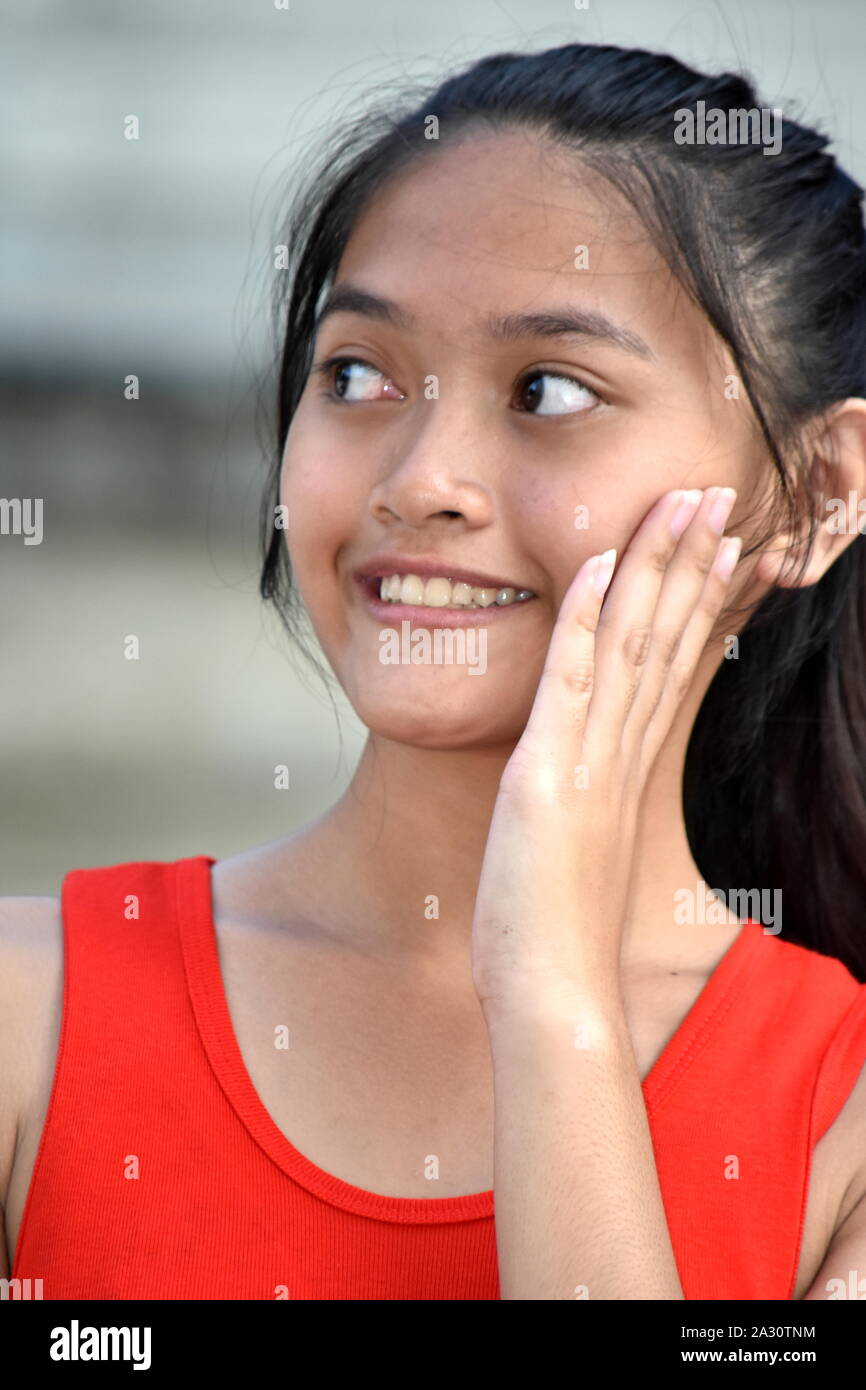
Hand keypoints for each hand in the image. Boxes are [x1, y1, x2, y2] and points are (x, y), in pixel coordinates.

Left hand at [471, 485, 741, 1015]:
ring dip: (656, 569)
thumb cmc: (557, 934)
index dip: (701, 602)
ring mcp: (589, 762)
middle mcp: (621, 755)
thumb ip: (592, 802)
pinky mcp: (546, 776)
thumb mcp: (580, 850)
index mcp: (629, 768)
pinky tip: (597, 565)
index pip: (675, 666)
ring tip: (684, 504)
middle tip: (718, 496)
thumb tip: (591, 780)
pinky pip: (569, 683)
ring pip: (631, 645)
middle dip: (692, 562)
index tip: (729, 549)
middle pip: (666, 640)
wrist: (553, 997)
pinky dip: (583, 621)